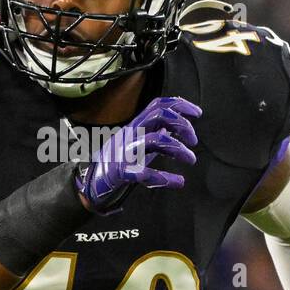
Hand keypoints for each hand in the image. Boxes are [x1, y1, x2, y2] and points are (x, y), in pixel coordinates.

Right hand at [75, 96, 200, 214]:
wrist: (92, 184)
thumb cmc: (117, 163)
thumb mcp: (137, 143)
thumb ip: (153, 133)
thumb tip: (173, 125)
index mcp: (135, 126)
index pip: (158, 105)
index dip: (180, 105)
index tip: (198, 113)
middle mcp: (130, 134)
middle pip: (159, 115)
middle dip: (182, 124)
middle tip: (193, 141)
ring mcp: (125, 152)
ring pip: (156, 139)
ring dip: (178, 149)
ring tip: (191, 159)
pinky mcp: (121, 172)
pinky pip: (145, 172)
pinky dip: (164, 177)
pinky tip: (177, 182)